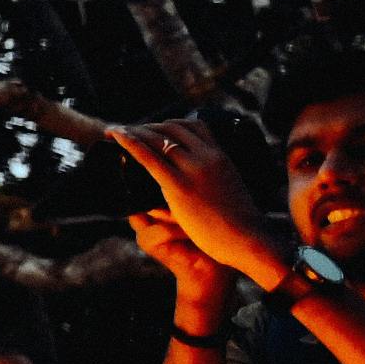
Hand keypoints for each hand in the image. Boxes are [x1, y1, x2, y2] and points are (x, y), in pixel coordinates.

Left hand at [112, 120, 294, 291]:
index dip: (168, 124)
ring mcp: (194, 169)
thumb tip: (198, 185)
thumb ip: (213, 182)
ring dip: (134, 132)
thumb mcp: (229, 191)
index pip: (193, 125)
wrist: (249, 239)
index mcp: (221, 156)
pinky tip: (115, 137)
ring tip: (115, 133)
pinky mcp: (180, 186)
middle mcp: (208, 157)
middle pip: (171, 128)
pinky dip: (129, 143)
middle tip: (128, 132)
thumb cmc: (240, 223)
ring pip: (157, 139)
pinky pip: (149, 157)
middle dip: (146, 127)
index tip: (153, 129)